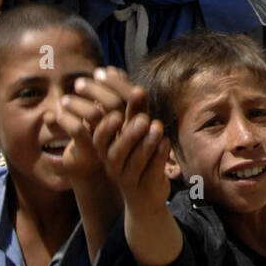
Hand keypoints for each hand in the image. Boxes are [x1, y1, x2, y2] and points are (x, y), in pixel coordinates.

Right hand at [63, 69, 170, 215]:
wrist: (144, 192)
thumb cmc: (138, 151)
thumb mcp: (134, 127)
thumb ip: (131, 105)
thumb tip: (118, 72)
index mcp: (106, 149)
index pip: (99, 138)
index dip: (106, 127)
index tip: (116, 114)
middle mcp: (113, 164)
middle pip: (116, 152)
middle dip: (129, 134)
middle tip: (142, 119)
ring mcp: (128, 178)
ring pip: (134, 163)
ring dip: (146, 144)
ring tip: (157, 127)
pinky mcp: (145, 187)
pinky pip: (151, 172)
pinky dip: (159, 157)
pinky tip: (166, 143)